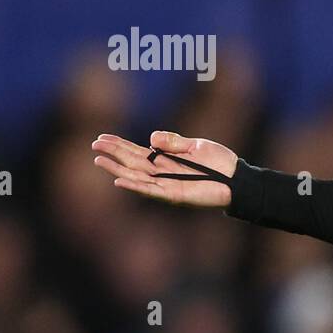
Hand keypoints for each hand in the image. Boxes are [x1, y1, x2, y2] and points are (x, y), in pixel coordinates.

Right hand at [91, 131, 237, 207]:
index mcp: (166, 160)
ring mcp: (167, 185)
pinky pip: (151, 190)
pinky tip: (119, 181)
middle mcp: (163, 173)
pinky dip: (135, 186)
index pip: (137, 152)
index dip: (120, 145)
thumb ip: (173, 142)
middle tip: (94, 145)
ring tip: (99, 160)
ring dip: (117, 170)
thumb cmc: (220, 162)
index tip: (102, 137)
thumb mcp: (196, 145)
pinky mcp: (175, 195)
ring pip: (136, 177)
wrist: (239, 178)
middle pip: (132, 163)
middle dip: (113, 154)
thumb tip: (150, 137)